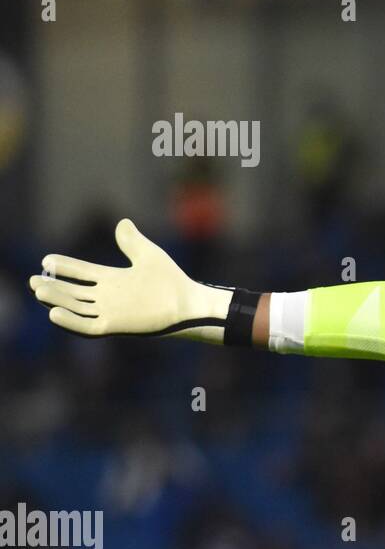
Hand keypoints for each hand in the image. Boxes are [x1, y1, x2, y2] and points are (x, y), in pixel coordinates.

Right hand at [28, 218, 232, 341]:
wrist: (188, 303)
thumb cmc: (171, 280)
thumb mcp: (148, 256)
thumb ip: (132, 242)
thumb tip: (122, 222)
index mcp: (112, 280)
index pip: (82, 273)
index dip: (65, 267)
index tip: (46, 259)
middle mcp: (107, 297)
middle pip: (73, 292)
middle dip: (53, 286)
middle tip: (33, 279)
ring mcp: (110, 312)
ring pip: (76, 307)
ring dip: (57, 300)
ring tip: (39, 291)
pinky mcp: (115, 326)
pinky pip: (88, 326)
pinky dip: (71, 321)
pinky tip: (54, 313)